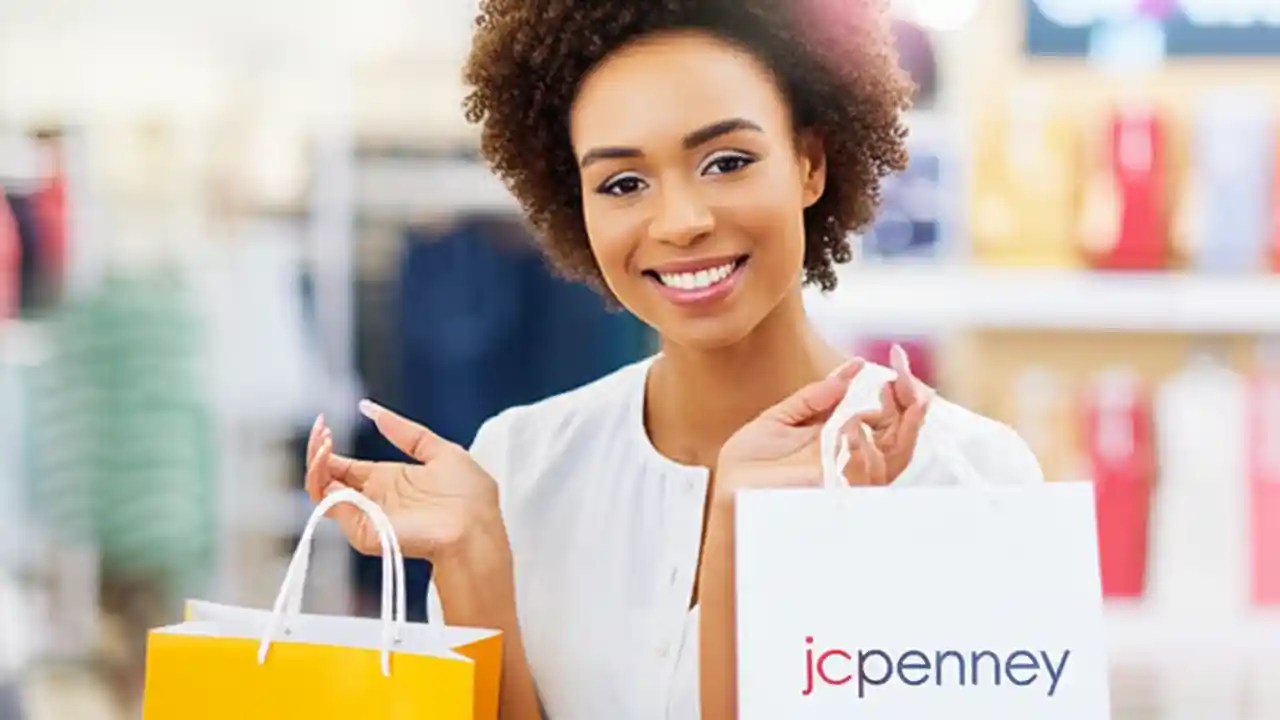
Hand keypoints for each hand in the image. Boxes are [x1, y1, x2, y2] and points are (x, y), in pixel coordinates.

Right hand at [305, 401, 506, 561]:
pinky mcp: (362, 529)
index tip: (324, 423)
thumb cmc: (470, 499)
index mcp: (389, 481)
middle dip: (317, 449)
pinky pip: (329, 504)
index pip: (345, 465)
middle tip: (320, 427)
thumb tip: (371, 409)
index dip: (329, 446)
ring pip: (321, 489)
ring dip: (315, 462)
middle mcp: (373, 499)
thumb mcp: (440, 450)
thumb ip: (405, 432)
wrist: (477, 528)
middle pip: (327, 476)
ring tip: (322, 440)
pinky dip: (320, 478)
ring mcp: (365, 515)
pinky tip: (326, 456)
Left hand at [715, 349, 931, 501]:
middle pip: (901, 436)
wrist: (727, 491)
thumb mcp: (781, 418)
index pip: (886, 419)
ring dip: (896, 421)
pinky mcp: (836, 492)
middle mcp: (851, 462)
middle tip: (905, 374)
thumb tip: (851, 369)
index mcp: (841, 442)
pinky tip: (853, 426)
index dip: (900, 392)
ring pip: (895, 456)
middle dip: (911, 403)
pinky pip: (866, 474)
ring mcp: (848, 479)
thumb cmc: (749, 465)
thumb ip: (815, 396)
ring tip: (887, 389)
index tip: (898, 362)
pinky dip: (864, 449)